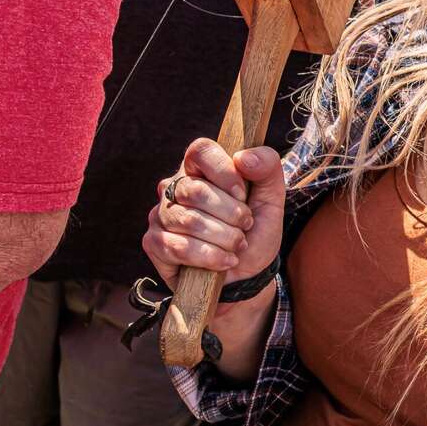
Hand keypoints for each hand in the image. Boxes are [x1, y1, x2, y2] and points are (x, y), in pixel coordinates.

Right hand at [143, 139, 285, 293]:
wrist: (247, 275)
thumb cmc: (254, 231)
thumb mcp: (271, 198)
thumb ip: (267, 168)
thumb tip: (244, 157)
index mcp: (200, 168)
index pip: (201, 150)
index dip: (224, 171)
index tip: (243, 194)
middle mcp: (175, 187)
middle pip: (196, 190)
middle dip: (231, 214)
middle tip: (246, 225)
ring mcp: (160, 214)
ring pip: (189, 221)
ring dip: (224, 238)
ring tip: (238, 245)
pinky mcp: (154, 243)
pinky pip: (179, 247)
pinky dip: (210, 257)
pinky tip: (225, 261)